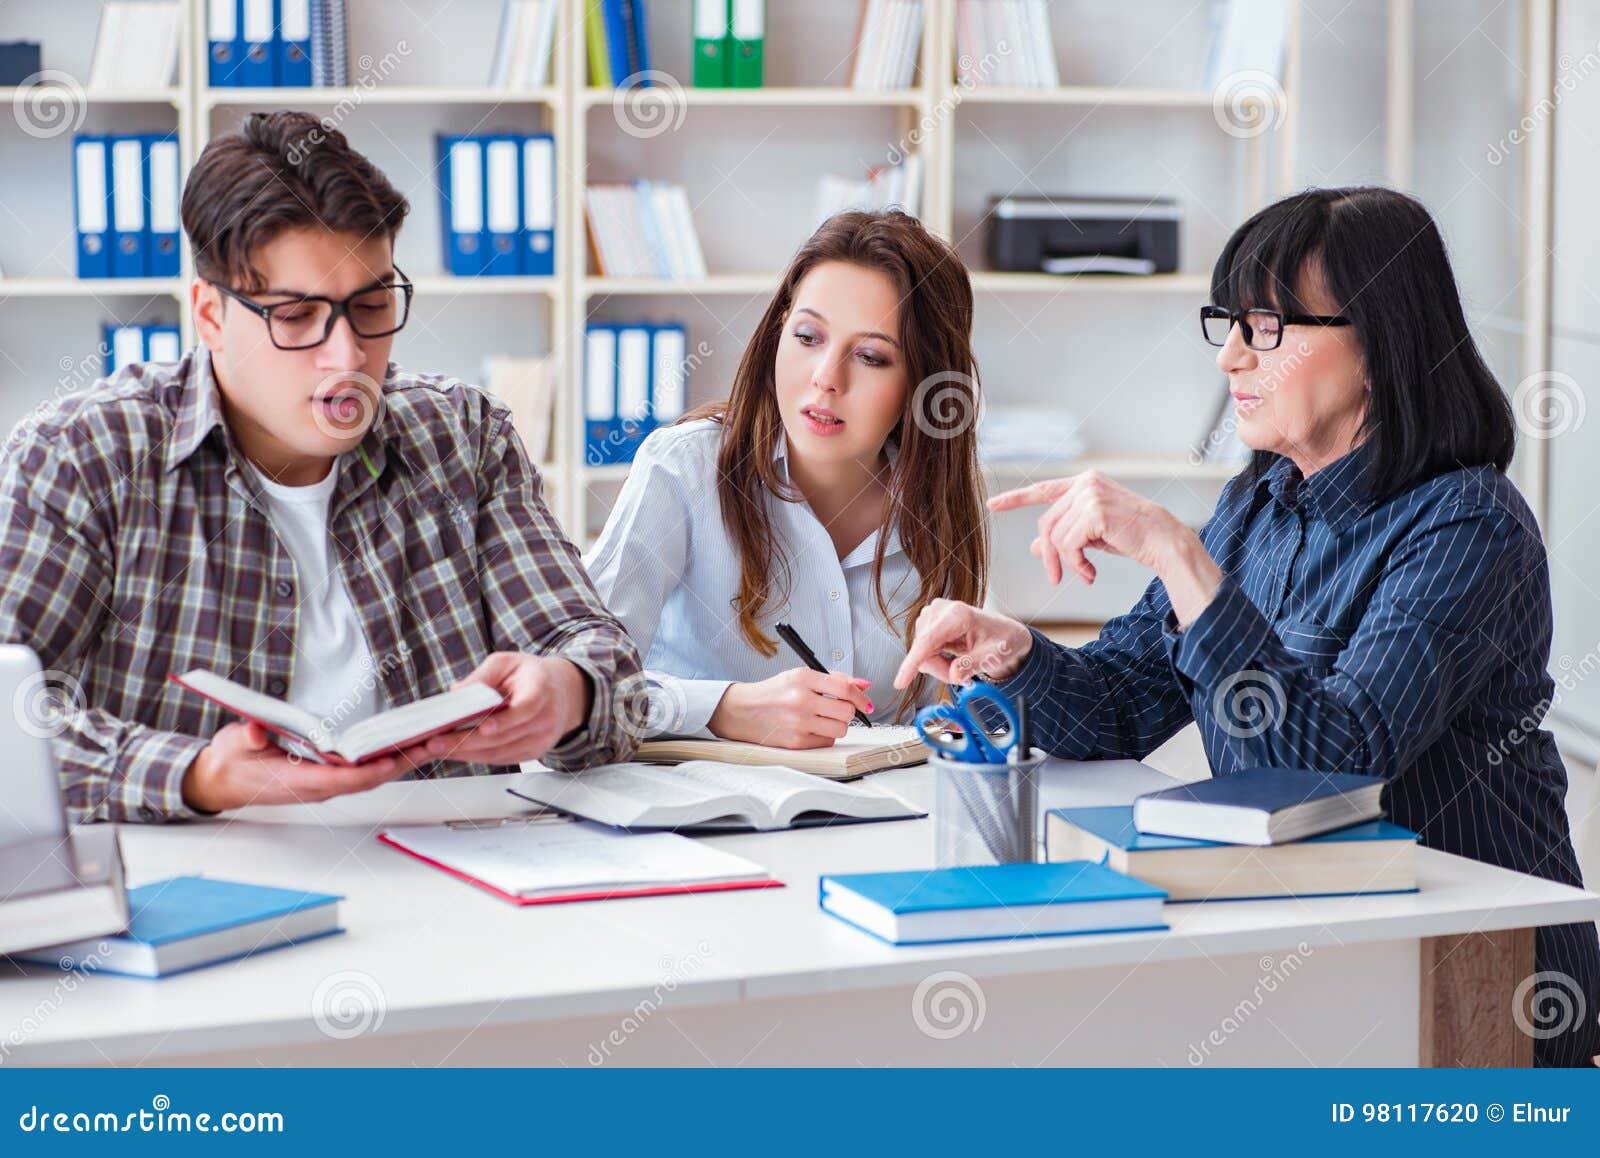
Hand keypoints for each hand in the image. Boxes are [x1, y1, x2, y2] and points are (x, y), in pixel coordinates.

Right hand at [182, 720, 430, 812]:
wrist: (219, 780)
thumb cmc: (230, 763)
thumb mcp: (233, 744)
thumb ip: (246, 737)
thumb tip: (255, 731)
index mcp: (299, 782)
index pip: (342, 779)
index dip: (370, 771)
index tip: (393, 759)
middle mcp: (317, 787)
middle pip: (366, 779)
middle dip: (398, 763)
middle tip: (428, 745)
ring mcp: (322, 785)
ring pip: (367, 777)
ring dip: (397, 762)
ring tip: (426, 744)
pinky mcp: (323, 778)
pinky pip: (359, 773)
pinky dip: (382, 761)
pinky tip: (400, 749)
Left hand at [423, 653, 591, 765]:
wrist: (563, 692)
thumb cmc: (531, 676)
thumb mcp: (507, 662)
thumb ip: (483, 675)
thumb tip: (457, 692)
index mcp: (541, 690)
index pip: (526, 708)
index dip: (505, 720)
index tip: (483, 727)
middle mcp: (546, 718)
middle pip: (504, 736)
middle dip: (466, 741)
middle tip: (436, 743)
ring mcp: (541, 739)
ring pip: (500, 752)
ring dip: (466, 753)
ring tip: (438, 749)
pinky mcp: (533, 752)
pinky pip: (502, 758)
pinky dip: (477, 756)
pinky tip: (456, 752)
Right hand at [708, 668, 873, 748]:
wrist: (742, 711)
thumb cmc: (773, 693)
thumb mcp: (800, 676)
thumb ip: (834, 679)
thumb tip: (864, 685)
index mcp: (803, 678)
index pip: (845, 688)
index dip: (862, 697)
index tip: (867, 704)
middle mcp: (800, 700)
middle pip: (846, 711)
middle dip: (848, 712)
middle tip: (838, 710)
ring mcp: (798, 723)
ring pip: (840, 729)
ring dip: (838, 726)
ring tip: (824, 719)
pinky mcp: (796, 743)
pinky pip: (827, 743)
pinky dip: (825, 737)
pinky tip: (812, 729)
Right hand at [893, 598, 1032, 688]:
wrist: (1005, 635)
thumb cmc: (1002, 641)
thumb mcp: (994, 656)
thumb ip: (973, 664)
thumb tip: (954, 674)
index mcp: (958, 615)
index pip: (927, 641)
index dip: (912, 663)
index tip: (900, 682)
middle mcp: (940, 610)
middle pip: (923, 652)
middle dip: (940, 670)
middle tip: (964, 677)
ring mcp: (932, 615)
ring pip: (921, 654)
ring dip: (939, 666)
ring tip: (962, 664)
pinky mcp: (928, 623)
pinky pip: (923, 652)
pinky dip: (938, 661)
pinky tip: (953, 657)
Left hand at [988, 470, 1192, 584]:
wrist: (1163, 541)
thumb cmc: (1131, 538)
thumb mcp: (1092, 536)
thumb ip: (1064, 535)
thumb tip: (1034, 547)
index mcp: (1085, 482)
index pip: (1043, 489)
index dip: (1016, 498)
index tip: (992, 504)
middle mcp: (1085, 483)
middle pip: (1047, 523)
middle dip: (1050, 556)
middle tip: (1056, 579)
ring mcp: (1090, 495)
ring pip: (1056, 537)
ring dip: (1067, 564)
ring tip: (1084, 575)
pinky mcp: (1095, 511)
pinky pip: (1068, 545)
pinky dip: (1076, 565)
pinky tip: (1091, 574)